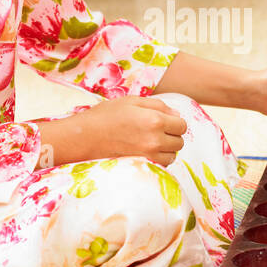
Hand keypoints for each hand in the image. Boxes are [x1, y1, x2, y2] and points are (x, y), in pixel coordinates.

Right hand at [38, 96, 186, 166]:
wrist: (84, 137)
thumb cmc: (106, 116)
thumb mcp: (132, 101)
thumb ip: (158, 106)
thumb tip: (177, 116)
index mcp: (154, 120)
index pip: (182, 125)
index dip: (175, 122)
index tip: (164, 120)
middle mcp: (154, 140)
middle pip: (179, 142)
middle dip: (172, 135)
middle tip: (156, 130)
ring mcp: (148, 155)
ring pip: (172, 156)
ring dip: (167, 149)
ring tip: (151, 140)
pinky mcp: (141, 165)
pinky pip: (161, 165)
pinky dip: (159, 158)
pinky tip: (146, 150)